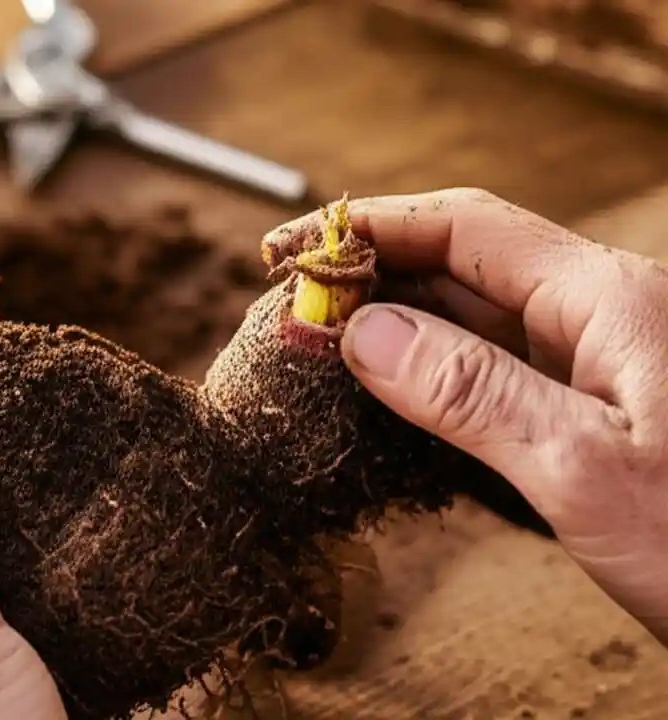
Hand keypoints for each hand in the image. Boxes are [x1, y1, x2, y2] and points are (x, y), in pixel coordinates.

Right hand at [267, 188, 667, 642]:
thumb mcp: (583, 468)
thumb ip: (469, 393)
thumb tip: (363, 332)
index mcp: (608, 299)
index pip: (465, 228)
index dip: (372, 226)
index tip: (295, 248)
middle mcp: (603, 317)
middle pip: (465, 268)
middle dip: (373, 278)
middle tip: (289, 310)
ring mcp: (602, 367)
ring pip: (477, 323)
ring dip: (396, 328)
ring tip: (319, 348)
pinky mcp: (597, 416)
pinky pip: (498, 375)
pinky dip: (433, 377)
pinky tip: (389, 397)